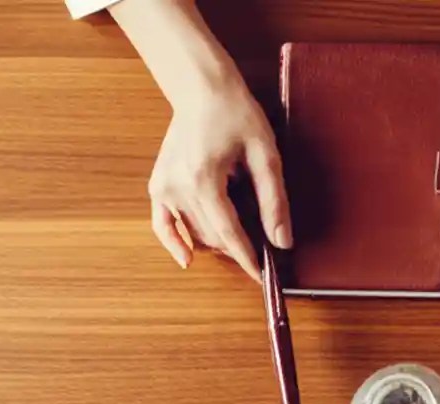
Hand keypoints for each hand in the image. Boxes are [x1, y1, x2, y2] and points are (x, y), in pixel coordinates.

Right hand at [111, 0, 290, 281]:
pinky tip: (188, 259)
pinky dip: (175, 242)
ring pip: (194, 233)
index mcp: (203, 179)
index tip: (262, 277)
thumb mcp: (265, 154)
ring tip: (239, 220)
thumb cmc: (236, 114)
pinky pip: (162, 224)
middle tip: (263, 242)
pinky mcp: (157, 186)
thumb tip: (282, 241)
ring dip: (218, 238)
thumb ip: (274, 200)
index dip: (248, 258)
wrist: (202, 89)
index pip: (229, 233)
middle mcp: (177, 187)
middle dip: (238, 246)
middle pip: (212, 236)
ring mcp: (163, 188)